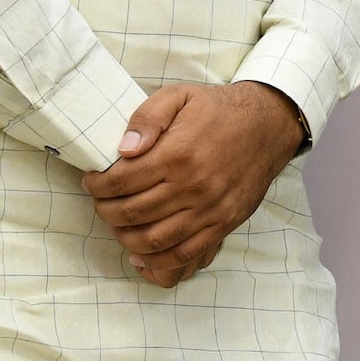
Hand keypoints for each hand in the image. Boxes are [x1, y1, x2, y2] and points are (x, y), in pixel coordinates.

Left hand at [81, 82, 305, 287]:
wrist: (268, 125)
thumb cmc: (218, 109)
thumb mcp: (180, 95)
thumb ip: (148, 118)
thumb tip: (124, 150)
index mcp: (178, 153)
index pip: (122, 181)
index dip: (98, 186)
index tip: (92, 182)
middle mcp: (193, 186)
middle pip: (132, 213)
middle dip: (105, 211)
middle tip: (101, 202)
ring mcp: (209, 210)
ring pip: (154, 241)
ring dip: (125, 238)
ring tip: (118, 225)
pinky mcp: (223, 225)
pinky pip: (185, 256)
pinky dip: (158, 264)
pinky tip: (141, 257)